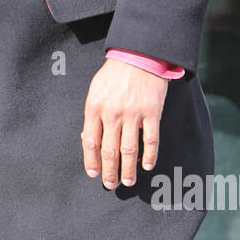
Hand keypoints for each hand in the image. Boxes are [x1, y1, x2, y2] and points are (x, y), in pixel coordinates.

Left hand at [80, 58, 166, 188]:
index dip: (91, 161)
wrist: (138, 55)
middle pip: (109, 151)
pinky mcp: (152, 112)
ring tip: (127, 182)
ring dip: (128, 169)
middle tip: (110, 185)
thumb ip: (92, 115)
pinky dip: (150, 155)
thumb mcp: (95, 91)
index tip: (94, 174)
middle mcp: (113, 113)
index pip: (90, 142)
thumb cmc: (114, 74)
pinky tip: (148, 165)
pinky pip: (151, 139)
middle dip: (109, 171)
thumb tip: (86, 140)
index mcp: (95, 107)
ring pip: (130, 150)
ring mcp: (133, 114)